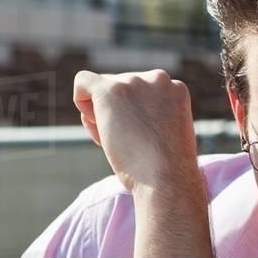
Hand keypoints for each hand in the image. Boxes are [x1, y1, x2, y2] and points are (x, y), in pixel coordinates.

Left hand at [72, 69, 198, 195]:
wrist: (166, 177)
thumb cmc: (166, 166)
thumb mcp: (166, 131)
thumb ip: (150, 113)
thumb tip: (114, 108)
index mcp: (175, 88)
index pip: (142, 91)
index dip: (135, 113)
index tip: (141, 136)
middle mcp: (157, 79)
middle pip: (121, 87)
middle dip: (117, 112)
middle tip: (127, 142)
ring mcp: (134, 82)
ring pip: (103, 90)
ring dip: (103, 114)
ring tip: (116, 140)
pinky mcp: (111, 90)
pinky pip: (84, 81)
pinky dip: (81, 99)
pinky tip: (93, 121)